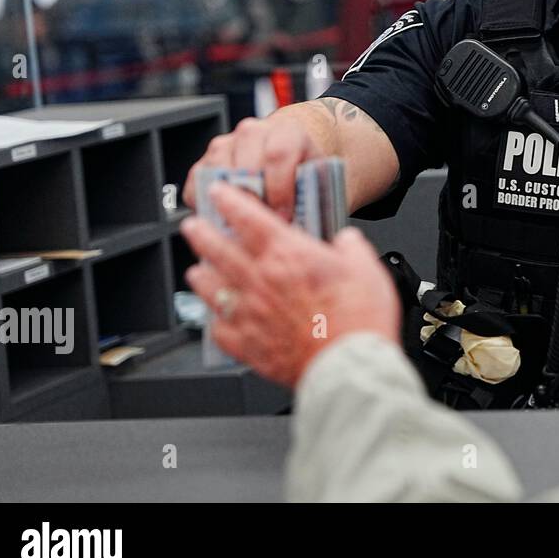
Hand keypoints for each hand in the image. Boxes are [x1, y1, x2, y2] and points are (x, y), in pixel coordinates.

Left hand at [181, 183, 400, 387]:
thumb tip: (346, 240)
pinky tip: (217, 320)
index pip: (248, 218)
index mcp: (287, 255)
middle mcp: (260, 280)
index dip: (229, 201)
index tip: (218, 192)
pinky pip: (220, 331)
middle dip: (202, 234)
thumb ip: (351, 247)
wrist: (349, 364)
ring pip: (211, 289)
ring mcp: (250, 314)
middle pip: (219, 250)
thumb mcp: (366, 267)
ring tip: (197, 270)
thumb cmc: (358, 318)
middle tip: (192, 226)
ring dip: (201, 277)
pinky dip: (216, 323)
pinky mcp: (248, 346)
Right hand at [183, 116, 320, 221]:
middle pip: (246, 166)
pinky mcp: (204, 161)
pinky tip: (224, 219)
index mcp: (287, 133)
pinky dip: (207, 205)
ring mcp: (225, 144)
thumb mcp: (320, 178)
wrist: (288, 148)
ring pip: (218, 173)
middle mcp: (253, 132)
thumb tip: (307, 228)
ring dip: (229, 203)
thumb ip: (315, 195)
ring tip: (245, 223)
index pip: (278, 155)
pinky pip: (197, 184)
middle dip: (254, 200)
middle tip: (262, 222)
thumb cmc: (304, 170)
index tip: (283, 215)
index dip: (279, 189)